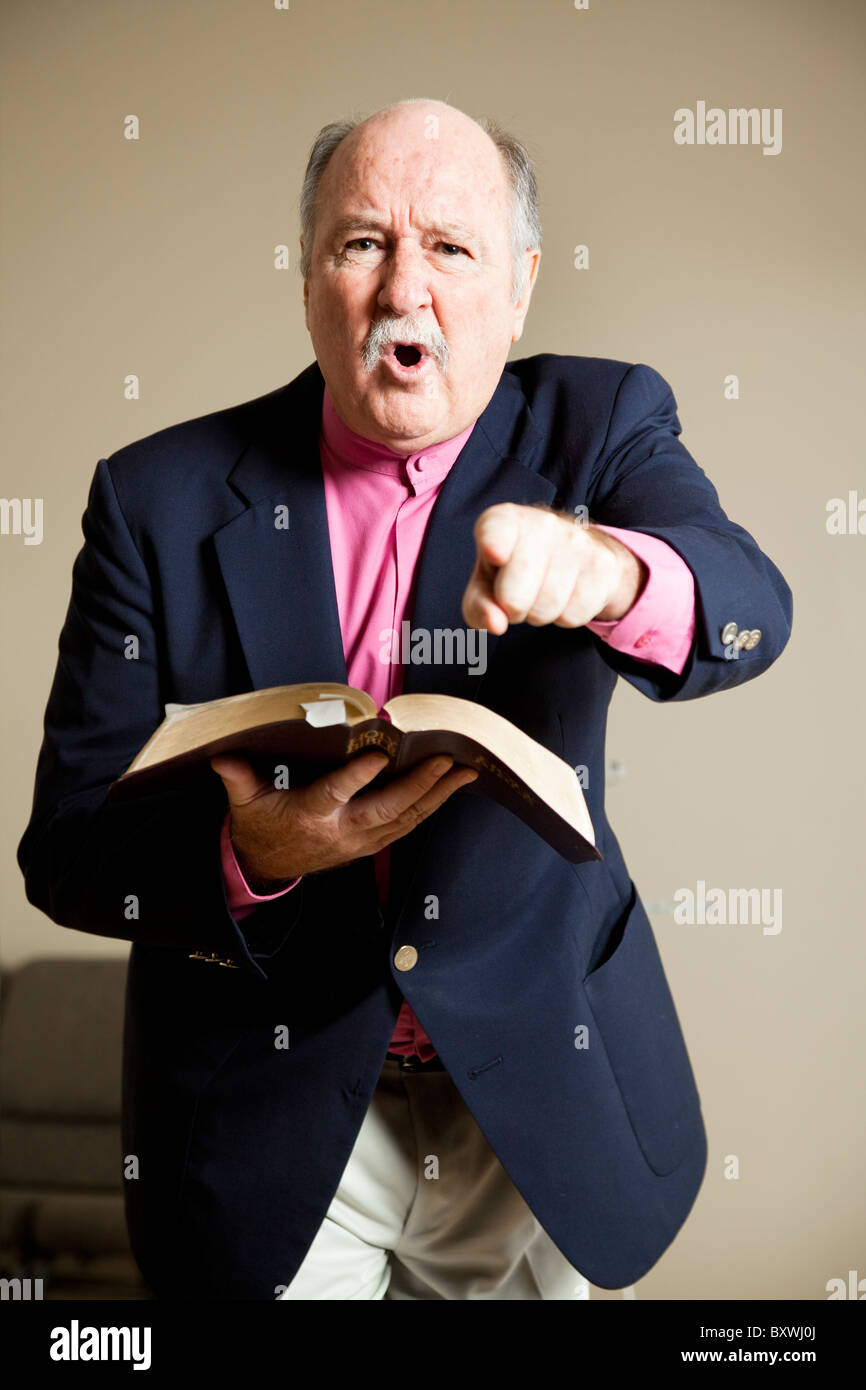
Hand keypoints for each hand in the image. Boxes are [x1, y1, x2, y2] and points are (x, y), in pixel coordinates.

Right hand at [210, 751, 477, 888]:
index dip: (357, 776)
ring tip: (466, 772)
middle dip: (421, 785)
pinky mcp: (372, 844)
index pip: (336, 794)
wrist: (268, 869)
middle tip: (447, 761)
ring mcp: (361, 841)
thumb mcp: (244, 803)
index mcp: (310, 815)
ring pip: (406, 819)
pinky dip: (432, 806)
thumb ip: (238, 778)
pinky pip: (408, 825)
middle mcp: (342, 831)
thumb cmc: (260, 825)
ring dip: (438, 796)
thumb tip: (222, 757)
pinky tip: (452, 788)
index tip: (380, 754)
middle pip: (387, 810)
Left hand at [461, 503, 646, 633]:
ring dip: (539, 613)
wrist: (580, 553)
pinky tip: (566, 593)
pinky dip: (565, 616)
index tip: (495, 553)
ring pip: (546, 610)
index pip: (497, 530)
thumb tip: (495, 624)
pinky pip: (572, 616)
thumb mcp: (487, 582)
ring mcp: (577, 542)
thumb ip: (479, 605)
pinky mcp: (603, 565)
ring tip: (542, 592)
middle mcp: (542, 523)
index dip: (494, 544)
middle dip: (512, 609)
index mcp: (505, 520)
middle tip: (517, 595)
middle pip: (514, 597)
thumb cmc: (518, 568)